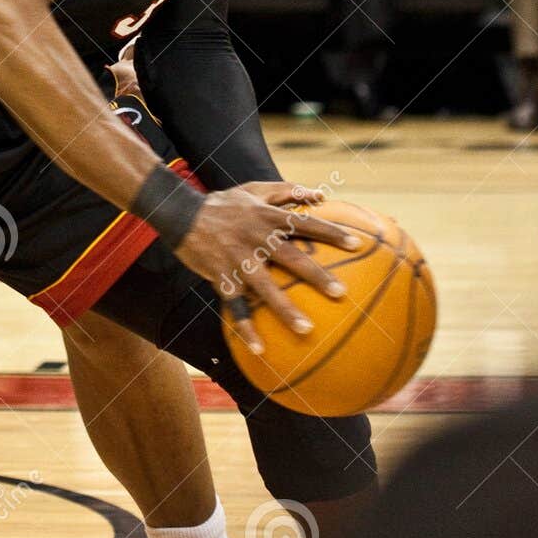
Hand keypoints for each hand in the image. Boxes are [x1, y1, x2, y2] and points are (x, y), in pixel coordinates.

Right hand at [176, 181, 360, 351]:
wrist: (179, 213)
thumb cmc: (223, 204)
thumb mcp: (253, 189)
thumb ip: (287, 190)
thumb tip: (322, 194)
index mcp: (265, 216)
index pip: (304, 223)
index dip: (331, 232)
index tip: (358, 244)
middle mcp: (255, 237)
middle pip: (290, 257)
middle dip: (316, 275)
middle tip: (341, 293)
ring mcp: (237, 258)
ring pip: (264, 286)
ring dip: (285, 309)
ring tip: (306, 330)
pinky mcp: (221, 276)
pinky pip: (235, 305)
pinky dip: (246, 327)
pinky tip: (260, 348)